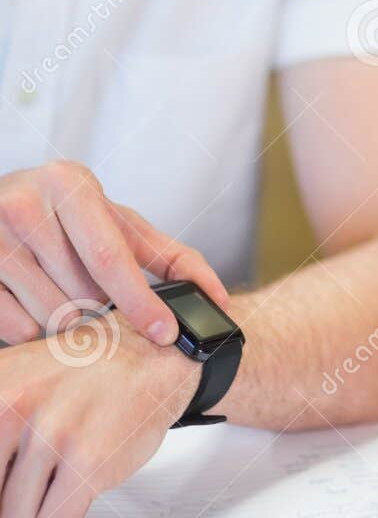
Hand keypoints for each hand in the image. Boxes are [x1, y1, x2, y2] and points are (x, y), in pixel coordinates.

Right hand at [0, 160, 230, 347]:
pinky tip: (31, 300)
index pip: (110, 256)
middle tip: (95, 298)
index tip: (167, 333)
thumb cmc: (63, 218)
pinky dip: (32, 328)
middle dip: (99, 311)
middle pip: (81, 295)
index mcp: (68, 183)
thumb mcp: (113, 222)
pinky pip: (16, 329)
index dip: (140, 302)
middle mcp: (24, 203)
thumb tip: (217, 295)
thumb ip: (167, 255)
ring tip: (60, 291)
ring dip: (66, 321)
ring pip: (49, 316)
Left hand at [0, 309, 198, 517]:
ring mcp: (51, 435)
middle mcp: (14, 408)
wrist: (151, 355)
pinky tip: (86, 473)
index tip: (17, 463)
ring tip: (67, 463)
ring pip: (18, 516)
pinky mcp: (87, 462)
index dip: (2, 471)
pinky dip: (70, 510)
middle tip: (47, 458)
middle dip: (17, 489)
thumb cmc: (89, 368)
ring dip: (43, 501)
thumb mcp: (21, 377)